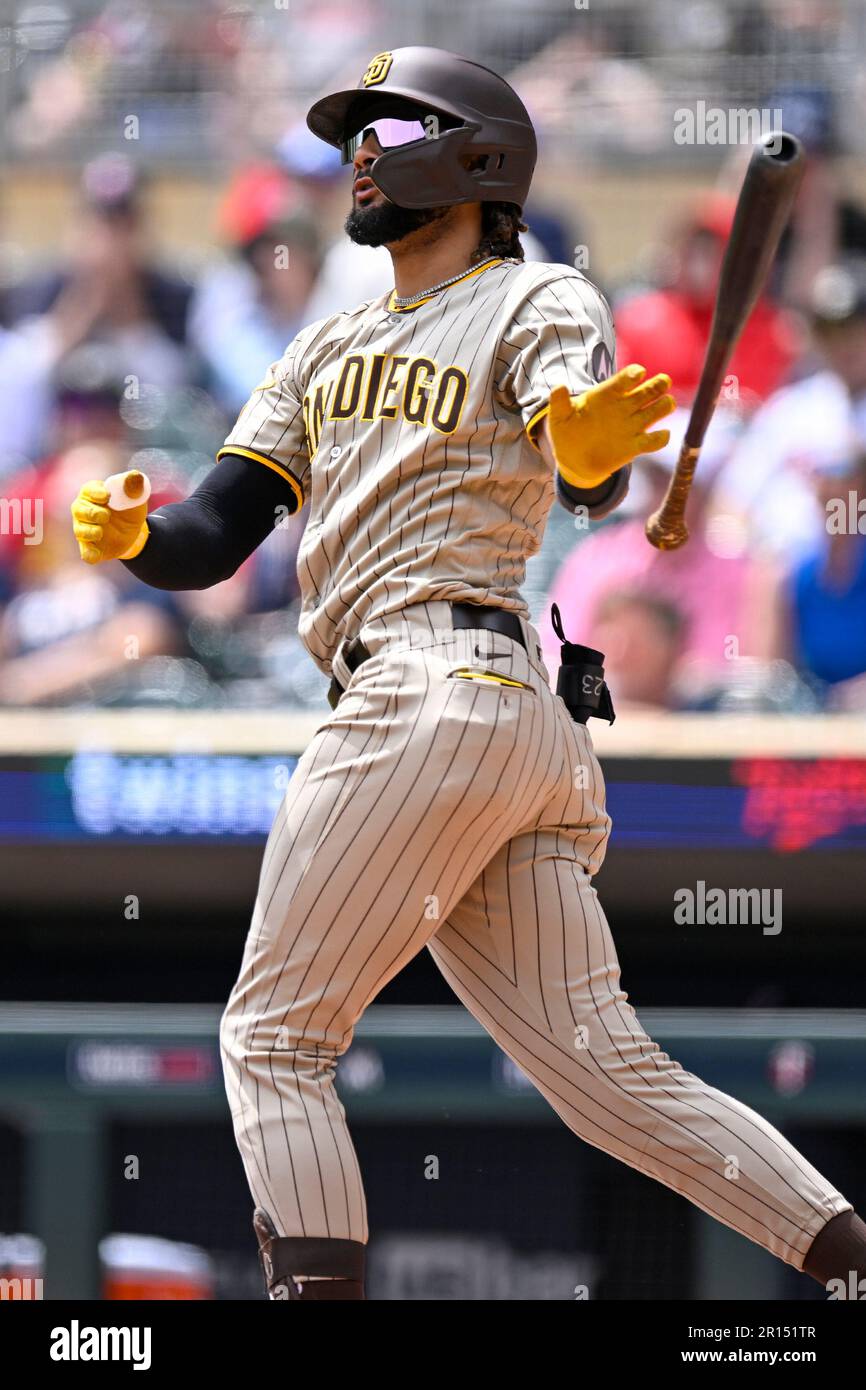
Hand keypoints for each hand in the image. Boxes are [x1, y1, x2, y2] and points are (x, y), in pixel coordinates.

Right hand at [71, 471, 149, 563]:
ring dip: (89, 531)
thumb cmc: (129, 508)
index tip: (107, 496)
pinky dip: (89, 554)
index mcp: (93, 493)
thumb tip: (135, 476)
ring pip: (80, 530)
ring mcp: (84, 529)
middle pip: (79, 509)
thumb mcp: (136, 497)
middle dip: (91, 513)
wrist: (134, 531)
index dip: (96, 493)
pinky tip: (95, 555)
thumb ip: (134, 487)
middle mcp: (83, 510)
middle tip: (106, 516)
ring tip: (101, 532)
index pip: (89, 490)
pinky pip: (85, 552)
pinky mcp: (90, 547)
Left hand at [546, 365, 674, 489]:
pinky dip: (661, 437)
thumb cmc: (567, 432)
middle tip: (662, 383)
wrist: (573, 460)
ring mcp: (632, 426)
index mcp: (607, 394)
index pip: (626, 378)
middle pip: (651, 389)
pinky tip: (659, 436)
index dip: (634, 373)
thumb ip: (559, 403)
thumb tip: (558, 387)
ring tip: (663, 405)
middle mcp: (624, 407)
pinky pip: (656, 440)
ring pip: (659, 409)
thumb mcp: (559, 418)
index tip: (639, 374)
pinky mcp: (636, 446)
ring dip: (665, 405)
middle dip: (659, 383)